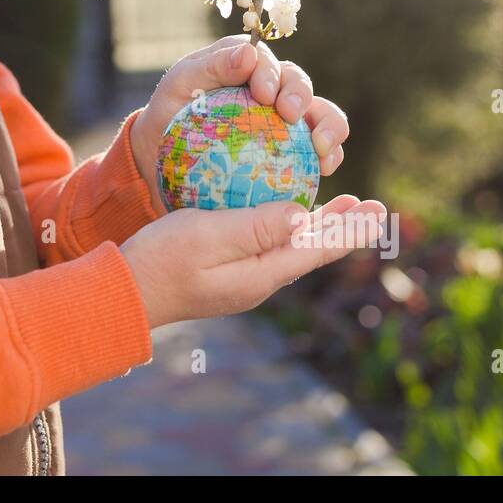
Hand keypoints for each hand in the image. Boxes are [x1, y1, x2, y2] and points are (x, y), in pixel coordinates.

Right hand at [121, 192, 386, 329]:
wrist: (123, 294)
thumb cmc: (160, 260)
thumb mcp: (207, 236)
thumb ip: (255, 226)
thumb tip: (301, 216)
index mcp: (261, 273)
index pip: (318, 248)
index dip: (350, 228)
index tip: (380, 211)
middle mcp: (258, 280)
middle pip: (312, 249)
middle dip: (344, 226)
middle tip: (377, 208)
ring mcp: (242, 279)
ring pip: (293, 248)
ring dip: (322, 226)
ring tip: (346, 208)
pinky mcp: (225, 272)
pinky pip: (271, 247)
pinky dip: (292, 228)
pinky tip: (289, 218)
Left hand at [129, 34, 350, 211]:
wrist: (165, 155)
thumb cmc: (170, 112)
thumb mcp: (181, 84)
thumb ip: (213, 66)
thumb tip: (249, 55)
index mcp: (246, 62)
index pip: (266, 61)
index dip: (271, 74)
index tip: (265, 95)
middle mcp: (272, 84)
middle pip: (298, 83)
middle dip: (300, 96)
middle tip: (290, 114)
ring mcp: (286, 117)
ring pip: (321, 113)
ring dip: (330, 126)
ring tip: (323, 146)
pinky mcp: (294, 148)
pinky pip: (321, 149)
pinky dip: (330, 155)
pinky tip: (325, 169)